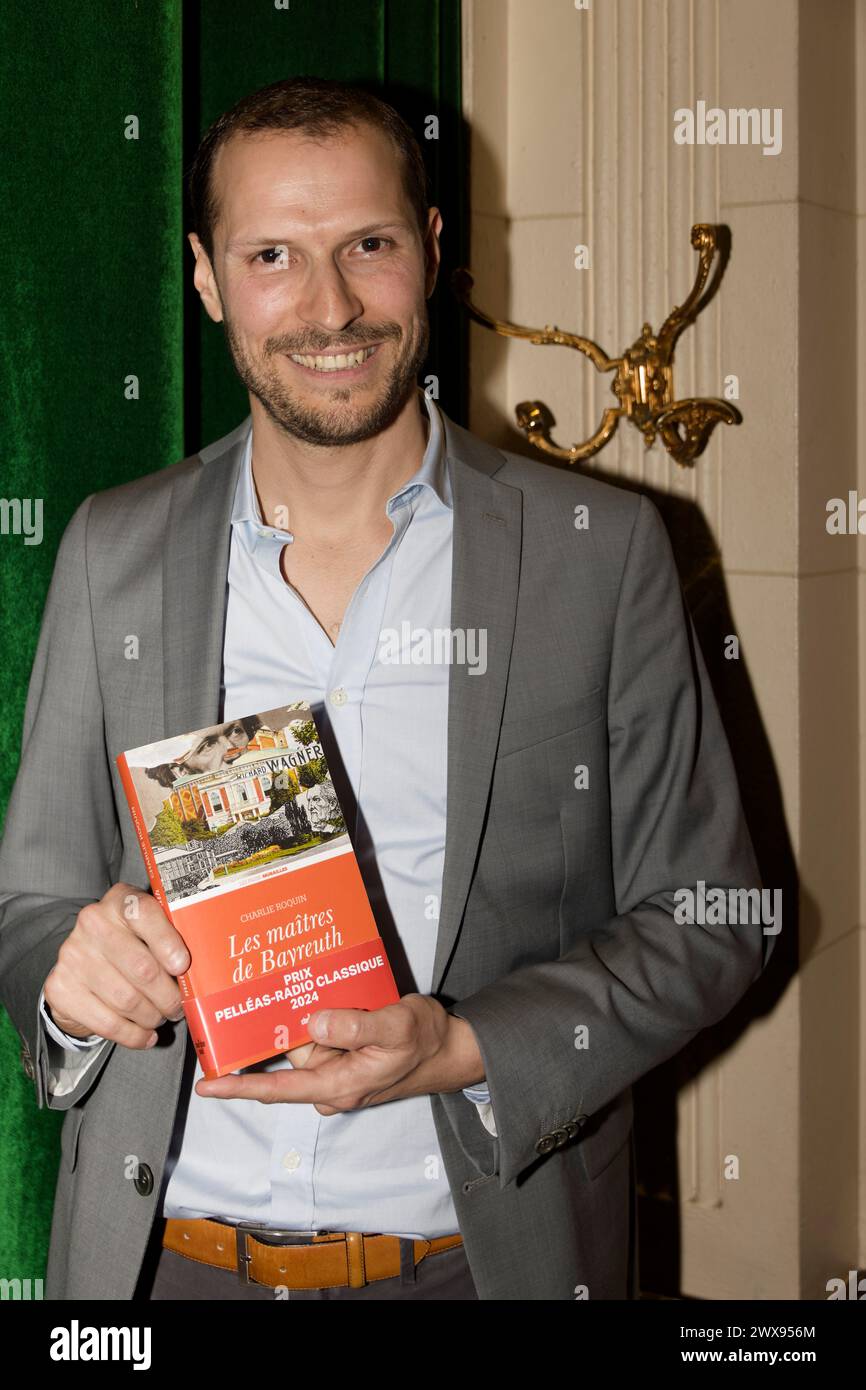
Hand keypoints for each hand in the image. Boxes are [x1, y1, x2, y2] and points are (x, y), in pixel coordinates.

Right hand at [43, 882, 189, 1048]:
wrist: (79, 963)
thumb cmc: (130, 944)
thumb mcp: (149, 930)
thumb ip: (172, 939)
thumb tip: (204, 972)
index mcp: (120, 901)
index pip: (145, 913)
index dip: (167, 942)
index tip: (183, 966)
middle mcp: (92, 923)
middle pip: (142, 967)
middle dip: (168, 995)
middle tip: (178, 1007)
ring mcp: (72, 955)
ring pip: (126, 1000)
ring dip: (152, 1016)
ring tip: (161, 1018)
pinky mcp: (60, 988)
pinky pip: (106, 1022)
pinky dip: (133, 1035)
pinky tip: (146, 1036)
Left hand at [194, 994, 484, 1112]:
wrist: (450, 1049)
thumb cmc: (426, 1040)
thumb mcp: (396, 1026)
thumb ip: (356, 1026)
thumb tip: (313, 1023)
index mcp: (338, 1085)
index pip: (279, 1089)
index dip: (240, 1087)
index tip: (207, 1086)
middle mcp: (331, 1084)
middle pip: (289, 1054)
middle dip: (285, 1025)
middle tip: (290, 990)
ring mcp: (336, 1072)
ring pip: (305, 1040)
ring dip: (311, 1016)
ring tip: (337, 989)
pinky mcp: (343, 1059)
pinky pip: (319, 1037)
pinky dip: (322, 1017)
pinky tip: (336, 995)